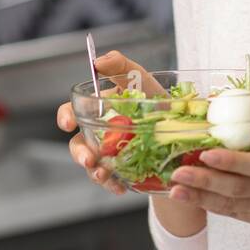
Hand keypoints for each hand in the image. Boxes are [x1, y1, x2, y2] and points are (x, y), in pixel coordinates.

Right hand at [56, 49, 163, 195]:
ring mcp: (110, 155)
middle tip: (89, 159)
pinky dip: (113, 185)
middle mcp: (100, 134)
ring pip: (92, 166)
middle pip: (78, 144)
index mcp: (100, 110)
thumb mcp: (142, 79)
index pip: (72, 112)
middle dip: (79, 153)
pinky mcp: (122, 172)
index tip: (68, 124)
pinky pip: (111, 181)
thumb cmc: (157, 100)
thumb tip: (99, 62)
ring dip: (94, 172)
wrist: (183, 129)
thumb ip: (121, 66)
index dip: (65, 116)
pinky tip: (121, 188)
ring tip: (103, 176)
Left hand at [165, 83, 249, 241]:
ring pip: (232, 205)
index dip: (229, 163)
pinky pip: (239, 215)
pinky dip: (217, 208)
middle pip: (235, 188)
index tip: (205, 155)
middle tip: (176, 174)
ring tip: (175, 191)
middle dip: (203, 181)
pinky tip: (197, 201)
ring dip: (202, 198)